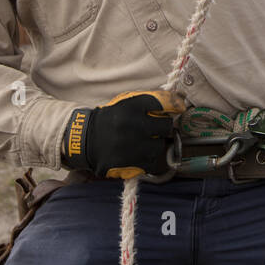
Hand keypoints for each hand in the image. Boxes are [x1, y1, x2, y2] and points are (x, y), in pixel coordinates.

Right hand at [62, 91, 183, 178]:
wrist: (85, 139)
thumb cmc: (111, 119)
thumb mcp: (126, 102)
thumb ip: (150, 101)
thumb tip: (178, 104)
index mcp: (132, 106)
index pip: (164, 103)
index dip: (175, 105)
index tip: (179, 108)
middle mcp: (134, 125)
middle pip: (166, 127)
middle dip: (164, 128)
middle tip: (156, 129)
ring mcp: (132, 146)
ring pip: (159, 147)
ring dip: (155, 144)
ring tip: (143, 142)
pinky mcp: (129, 163)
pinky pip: (150, 163)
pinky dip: (147, 159)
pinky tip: (138, 153)